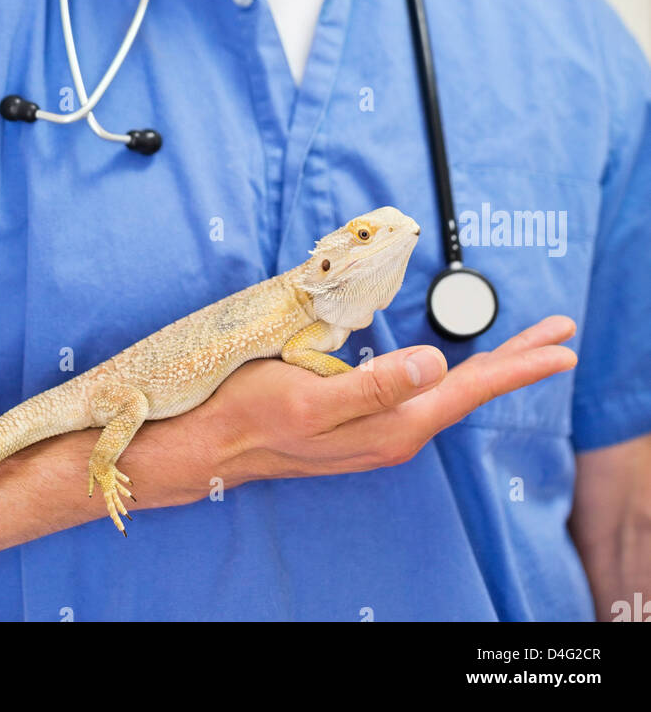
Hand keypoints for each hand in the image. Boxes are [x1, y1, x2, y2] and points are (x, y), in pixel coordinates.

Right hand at [206, 315, 576, 484]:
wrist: (211, 442)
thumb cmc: (252, 414)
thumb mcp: (312, 398)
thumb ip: (376, 385)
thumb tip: (438, 364)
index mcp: (392, 426)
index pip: (470, 389)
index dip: (520, 365)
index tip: (564, 345)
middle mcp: (394, 432)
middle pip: (469, 390)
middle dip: (517, 360)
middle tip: (560, 334)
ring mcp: (378, 430)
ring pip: (448, 392)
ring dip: (488, 367)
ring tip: (521, 349)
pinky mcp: (361, 420)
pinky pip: (421, 395)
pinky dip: (451, 375)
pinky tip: (451, 369)